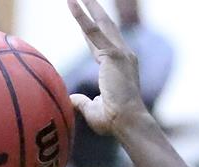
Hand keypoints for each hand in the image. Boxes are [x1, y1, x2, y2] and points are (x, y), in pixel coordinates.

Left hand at [67, 0, 151, 136]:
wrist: (127, 122)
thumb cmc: (114, 122)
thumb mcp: (94, 111)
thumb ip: (82, 102)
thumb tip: (71, 99)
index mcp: (118, 67)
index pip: (101, 45)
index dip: (89, 33)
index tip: (81, 21)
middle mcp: (123, 56)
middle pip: (105, 27)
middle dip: (94, 11)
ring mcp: (120, 53)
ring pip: (100, 23)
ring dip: (88, 5)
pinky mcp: (113, 54)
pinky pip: (93, 31)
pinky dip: (81, 16)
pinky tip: (71, 2)